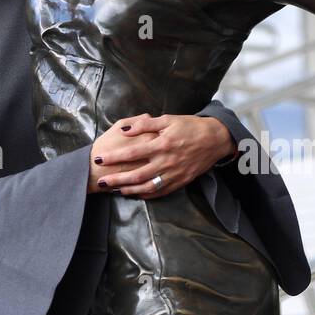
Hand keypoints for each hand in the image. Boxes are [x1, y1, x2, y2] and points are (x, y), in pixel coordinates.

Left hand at [87, 113, 235, 197]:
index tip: (99, 159)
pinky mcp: (180, 181)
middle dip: (117, 179)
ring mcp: (174, 174)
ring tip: (115, 190)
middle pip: (136, 174)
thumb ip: (145, 124)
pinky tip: (135, 194)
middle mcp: (166, 162)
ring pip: (147, 186)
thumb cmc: (189, 126)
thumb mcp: (167, 119)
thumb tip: (125, 129)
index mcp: (161, 144)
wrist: (215, 139)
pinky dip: (147, 194)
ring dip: (129, 189)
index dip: (114, 157)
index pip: (132, 153)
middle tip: (101, 182)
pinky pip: (161, 192)